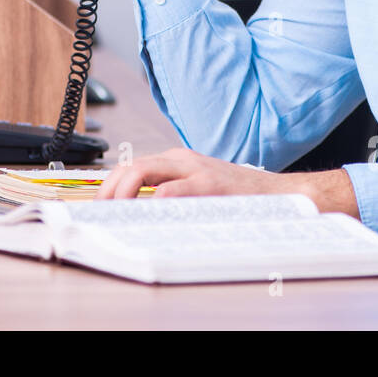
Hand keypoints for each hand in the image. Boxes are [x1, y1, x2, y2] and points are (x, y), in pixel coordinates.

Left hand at [97, 147, 304, 199]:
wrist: (279, 194)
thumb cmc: (237, 198)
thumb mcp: (199, 192)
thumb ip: (171, 196)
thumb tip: (139, 216)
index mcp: (175, 161)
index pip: (130, 167)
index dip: (109, 186)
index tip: (98, 208)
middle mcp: (180, 160)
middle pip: (130, 165)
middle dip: (108, 189)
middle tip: (99, 213)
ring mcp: (195, 169)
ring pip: (144, 170)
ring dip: (123, 192)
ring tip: (114, 212)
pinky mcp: (209, 183)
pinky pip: (173, 188)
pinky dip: (154, 200)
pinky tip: (145, 214)